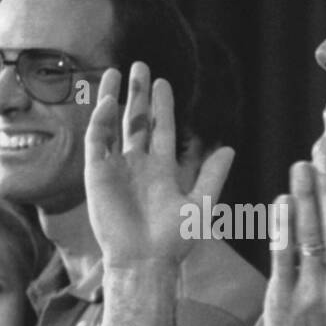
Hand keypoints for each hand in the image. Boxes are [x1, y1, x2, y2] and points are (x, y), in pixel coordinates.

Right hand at [84, 63, 233, 267]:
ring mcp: (116, 168)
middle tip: (140, 65)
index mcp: (162, 170)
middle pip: (136, 121)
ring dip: (115, 100)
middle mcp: (138, 165)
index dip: (161, 105)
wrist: (145, 260)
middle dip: (138, 94)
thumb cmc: (174, 240)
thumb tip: (229, 149)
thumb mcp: (200, 205)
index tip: (161, 81)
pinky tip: (108, 102)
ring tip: (117, 72)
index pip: (160, 129)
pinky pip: (97, 141)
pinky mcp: (96, 175)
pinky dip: (101, 120)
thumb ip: (212, 176)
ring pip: (114, 125)